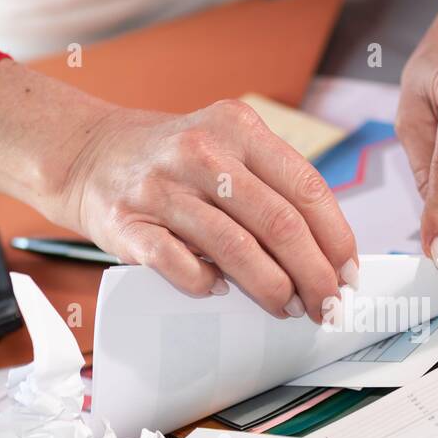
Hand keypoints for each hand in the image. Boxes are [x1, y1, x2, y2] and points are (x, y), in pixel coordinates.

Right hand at [0, 63, 357, 321]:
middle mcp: (202, 151)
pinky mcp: (127, 222)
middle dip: (313, 273)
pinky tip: (219, 293)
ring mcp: (162, 186)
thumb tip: (328, 255)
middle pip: (278, 223)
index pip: (306, 187)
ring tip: (287, 309)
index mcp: (239, 128)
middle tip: (326, 305)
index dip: (335, 238)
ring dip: (270, 288)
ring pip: (234, 247)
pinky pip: (175, 263)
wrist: (88, 153)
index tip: (349, 274)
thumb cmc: (175, 163)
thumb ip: (273, 187)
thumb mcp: (228, 148)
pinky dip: (204, 284)